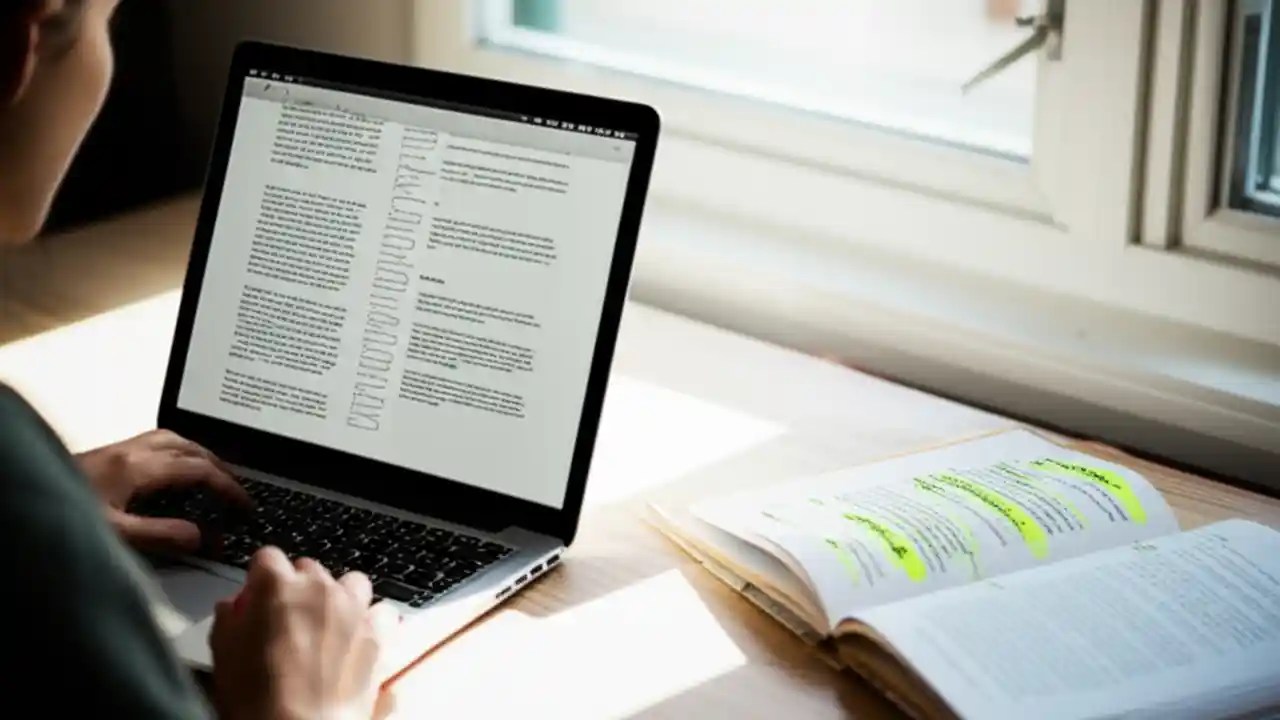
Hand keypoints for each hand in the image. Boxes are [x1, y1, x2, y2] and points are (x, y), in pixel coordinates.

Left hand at [75, 429, 249, 553]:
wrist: (17, 503)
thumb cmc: (61, 518)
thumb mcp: (116, 535)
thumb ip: (162, 535)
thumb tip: (201, 536)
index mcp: (137, 467)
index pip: (199, 470)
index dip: (228, 487)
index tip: (244, 505)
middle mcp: (129, 452)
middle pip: (190, 447)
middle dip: (220, 467)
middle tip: (236, 490)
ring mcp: (116, 451)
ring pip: (173, 440)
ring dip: (199, 455)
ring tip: (213, 475)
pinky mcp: (105, 457)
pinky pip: (155, 444)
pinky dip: (177, 454)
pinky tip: (172, 471)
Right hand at [211, 548, 399, 719]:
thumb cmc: (256, 699)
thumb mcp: (223, 656)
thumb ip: (229, 620)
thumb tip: (232, 607)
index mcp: (276, 586)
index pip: (266, 557)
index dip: (260, 577)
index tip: (257, 594)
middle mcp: (319, 588)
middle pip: (308, 568)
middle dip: (297, 587)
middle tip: (288, 619)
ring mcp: (353, 608)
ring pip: (349, 582)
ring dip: (338, 596)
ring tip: (328, 624)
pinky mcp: (378, 633)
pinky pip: (382, 611)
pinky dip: (372, 620)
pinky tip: (360, 637)